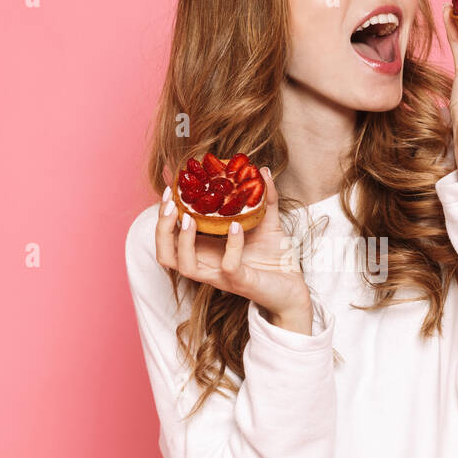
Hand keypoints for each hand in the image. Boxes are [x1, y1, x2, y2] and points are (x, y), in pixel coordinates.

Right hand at [155, 163, 313, 330]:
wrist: (295, 287)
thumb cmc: (276, 257)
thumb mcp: (268, 222)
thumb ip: (265, 197)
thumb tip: (262, 170)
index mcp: (206, 250)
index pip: (171, 238)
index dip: (163, 216)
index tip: (170, 189)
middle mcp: (208, 265)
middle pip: (166, 254)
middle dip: (162, 229)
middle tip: (171, 204)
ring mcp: (222, 276)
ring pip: (185, 266)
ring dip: (182, 241)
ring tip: (189, 218)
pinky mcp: (241, 282)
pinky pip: (228, 266)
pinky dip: (231, 245)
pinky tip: (237, 226)